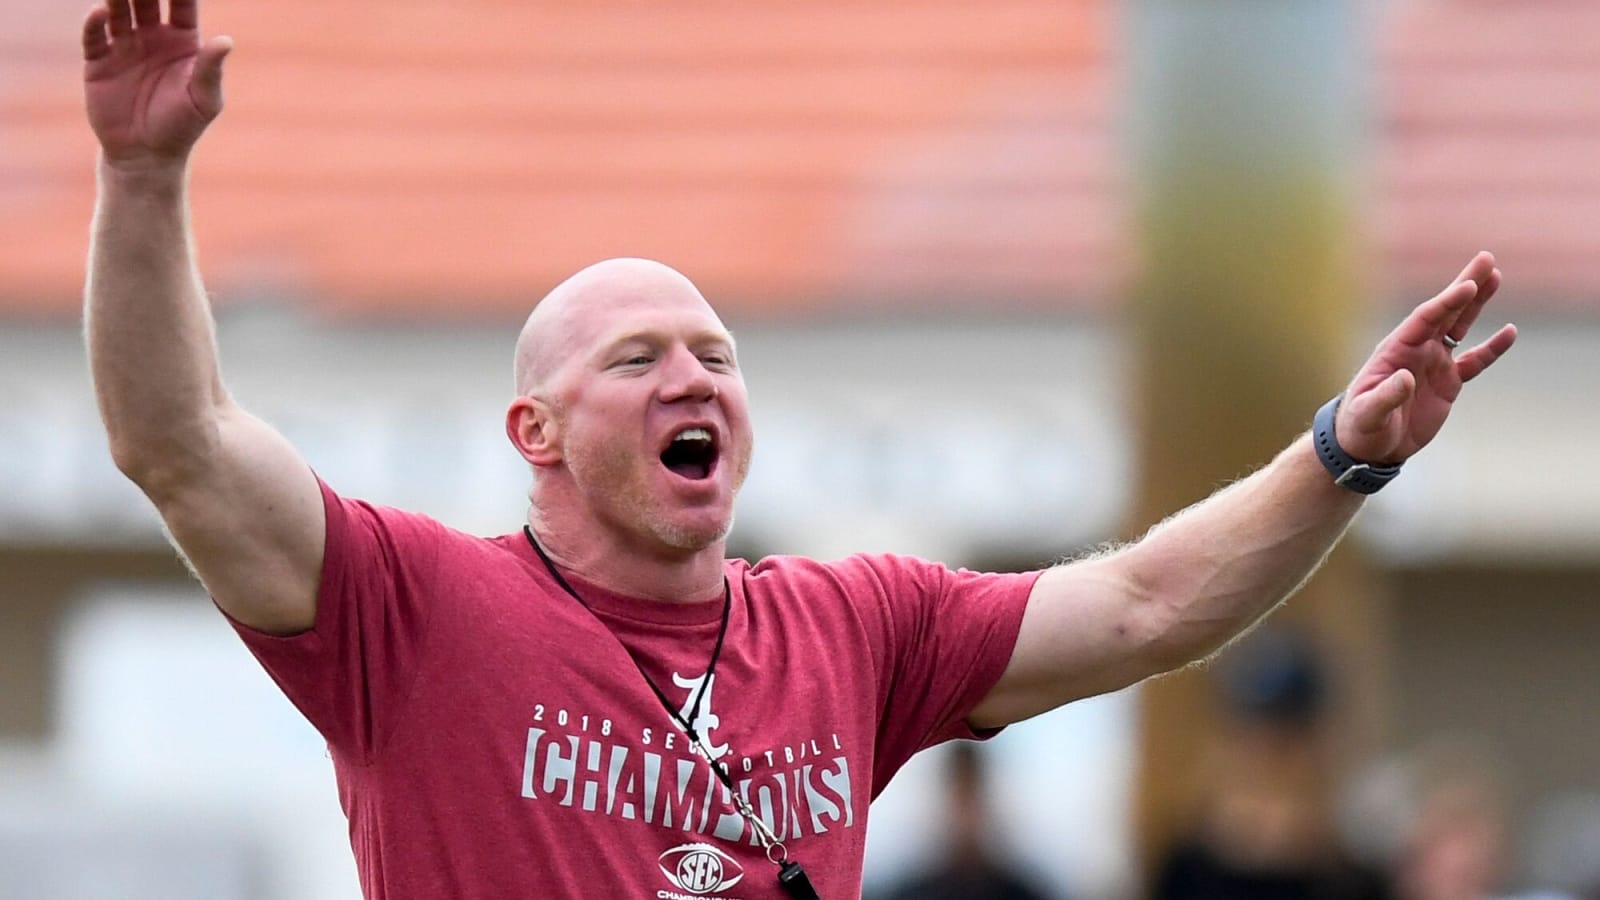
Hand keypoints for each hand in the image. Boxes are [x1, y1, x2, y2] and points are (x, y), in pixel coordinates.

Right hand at [82, 0, 232, 167]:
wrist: (146, 156)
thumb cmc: (182, 128)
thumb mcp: (203, 100)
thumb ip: (211, 69)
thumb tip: (226, 40)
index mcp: (183, 41)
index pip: (181, 4)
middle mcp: (153, 37)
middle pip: (146, 0)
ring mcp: (124, 47)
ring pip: (119, 11)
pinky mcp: (99, 62)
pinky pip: (95, 36)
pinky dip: (95, 23)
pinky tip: (101, 13)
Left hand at [1335, 251, 1517, 464]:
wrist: (1369, 446)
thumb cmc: (1360, 427)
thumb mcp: (1368, 413)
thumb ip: (1385, 396)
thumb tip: (1405, 377)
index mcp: (1396, 350)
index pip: (1426, 319)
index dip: (1447, 301)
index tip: (1468, 285)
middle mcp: (1416, 350)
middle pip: (1445, 312)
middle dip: (1465, 286)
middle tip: (1487, 259)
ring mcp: (1433, 364)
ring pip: (1460, 327)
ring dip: (1477, 304)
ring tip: (1495, 276)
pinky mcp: (1447, 383)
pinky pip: (1474, 361)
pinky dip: (1491, 348)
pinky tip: (1509, 332)